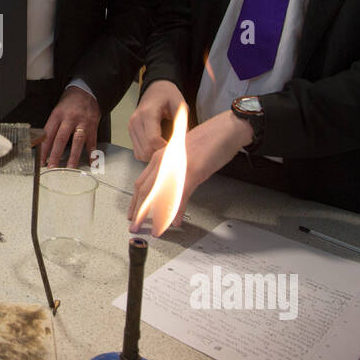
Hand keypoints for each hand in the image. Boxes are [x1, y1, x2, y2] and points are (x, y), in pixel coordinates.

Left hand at [40, 85, 100, 167]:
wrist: (86, 91)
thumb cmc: (69, 103)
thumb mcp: (57, 111)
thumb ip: (52, 127)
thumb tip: (43, 146)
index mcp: (57, 115)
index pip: (48, 134)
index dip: (44, 148)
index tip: (40, 160)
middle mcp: (70, 118)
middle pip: (61, 138)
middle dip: (56, 154)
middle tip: (52, 167)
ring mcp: (82, 122)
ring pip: (77, 141)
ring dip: (73, 156)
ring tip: (69, 168)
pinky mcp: (93, 126)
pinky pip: (92, 141)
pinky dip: (92, 153)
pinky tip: (91, 163)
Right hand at [128, 79, 185, 160]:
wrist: (155, 89)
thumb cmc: (167, 96)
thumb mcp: (179, 105)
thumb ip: (182, 124)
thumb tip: (185, 143)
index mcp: (148, 113)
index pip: (153, 140)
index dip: (166, 148)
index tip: (175, 147)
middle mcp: (136, 121)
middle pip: (146, 150)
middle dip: (160, 153)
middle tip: (171, 148)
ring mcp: (131, 127)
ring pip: (141, 154)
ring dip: (153, 155)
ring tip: (164, 147)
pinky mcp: (130, 133)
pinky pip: (138, 152)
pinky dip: (148, 153)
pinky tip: (157, 146)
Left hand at [128, 111, 252, 234]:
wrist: (226, 129)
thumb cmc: (207, 141)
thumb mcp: (182, 156)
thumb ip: (172, 171)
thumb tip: (167, 189)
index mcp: (160, 157)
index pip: (141, 183)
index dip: (135, 202)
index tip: (133, 215)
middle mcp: (164, 161)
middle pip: (144, 191)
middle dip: (138, 212)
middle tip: (135, 227)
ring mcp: (177, 167)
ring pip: (158, 195)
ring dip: (153, 215)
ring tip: (153, 230)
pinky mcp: (191, 172)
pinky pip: (179, 196)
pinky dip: (176, 211)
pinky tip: (175, 221)